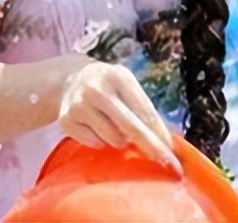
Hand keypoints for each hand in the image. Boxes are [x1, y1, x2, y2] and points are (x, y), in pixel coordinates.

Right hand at [58, 60, 181, 173]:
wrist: (71, 79)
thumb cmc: (109, 86)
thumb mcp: (127, 86)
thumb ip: (143, 108)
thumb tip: (164, 140)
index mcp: (118, 76)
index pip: (143, 109)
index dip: (159, 132)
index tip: (171, 151)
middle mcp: (97, 89)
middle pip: (130, 126)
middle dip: (150, 146)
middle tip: (166, 161)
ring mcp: (79, 105)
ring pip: (113, 139)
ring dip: (121, 140)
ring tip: (115, 127)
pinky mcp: (66, 121)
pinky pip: (94, 143)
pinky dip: (100, 141)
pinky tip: (96, 127)